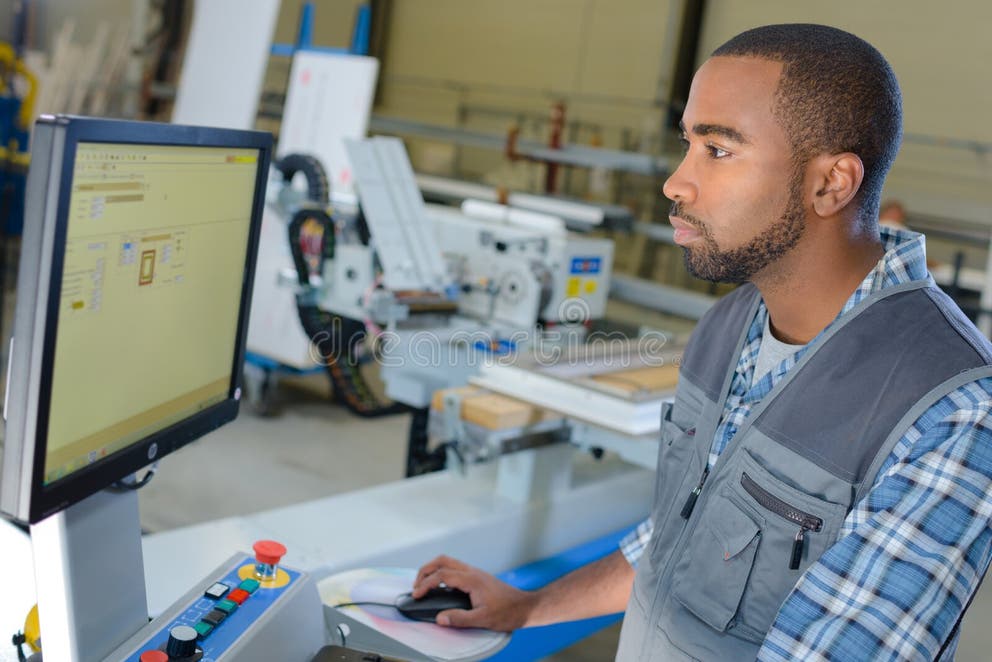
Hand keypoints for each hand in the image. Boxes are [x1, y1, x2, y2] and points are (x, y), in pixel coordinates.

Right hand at [412, 555, 535, 630]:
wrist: (525, 606)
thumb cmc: (507, 612)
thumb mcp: (483, 619)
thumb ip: (460, 619)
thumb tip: (440, 618)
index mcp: (471, 579)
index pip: (441, 575)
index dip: (425, 584)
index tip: (416, 594)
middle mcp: (472, 572)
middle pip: (442, 560)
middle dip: (425, 570)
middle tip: (416, 586)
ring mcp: (475, 572)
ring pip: (448, 562)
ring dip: (433, 570)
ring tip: (424, 585)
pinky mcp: (477, 576)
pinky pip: (455, 568)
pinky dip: (442, 573)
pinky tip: (441, 587)